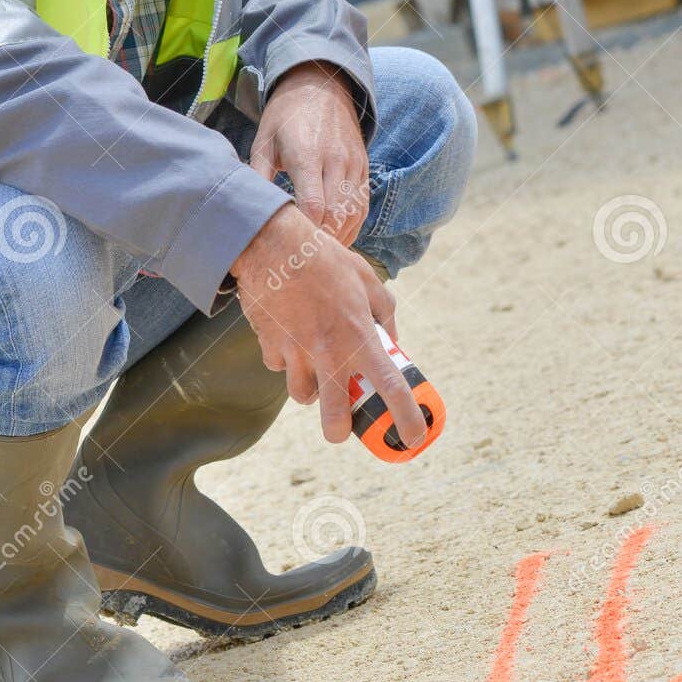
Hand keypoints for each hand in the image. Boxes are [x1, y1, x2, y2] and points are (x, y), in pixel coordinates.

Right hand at [230, 204, 424, 447]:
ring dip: (312, 391)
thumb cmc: (324, 258)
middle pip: (335, 418)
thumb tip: (390, 338)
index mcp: (359, 337)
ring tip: (316, 372)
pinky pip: (279, 367)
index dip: (406, 419)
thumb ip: (384, 312)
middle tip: (342, 426)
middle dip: (340, 431)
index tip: (412, 438)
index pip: (390, 390)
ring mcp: (296, 354)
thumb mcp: (366, 278)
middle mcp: (329, 353)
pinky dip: (285, 360)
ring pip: (303, 396)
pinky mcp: (269, 346)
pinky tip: (290, 339)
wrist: (272, 244)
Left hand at [249, 60, 368, 245]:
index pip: (313, 205)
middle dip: (320, 241)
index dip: (305, 231)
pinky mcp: (364, 167)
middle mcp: (335, 161)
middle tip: (301, 259)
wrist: (320, 84)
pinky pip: (363, 205)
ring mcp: (354, 164)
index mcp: (307, 154)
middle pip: (336, 215)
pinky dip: (352, 226)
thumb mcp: (263, 141)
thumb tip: (248, 211)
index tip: (289, 246)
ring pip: (354, 214)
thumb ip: (258, 177)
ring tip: (317, 252)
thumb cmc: (285, 116)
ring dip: (338, 237)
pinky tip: (335, 236)